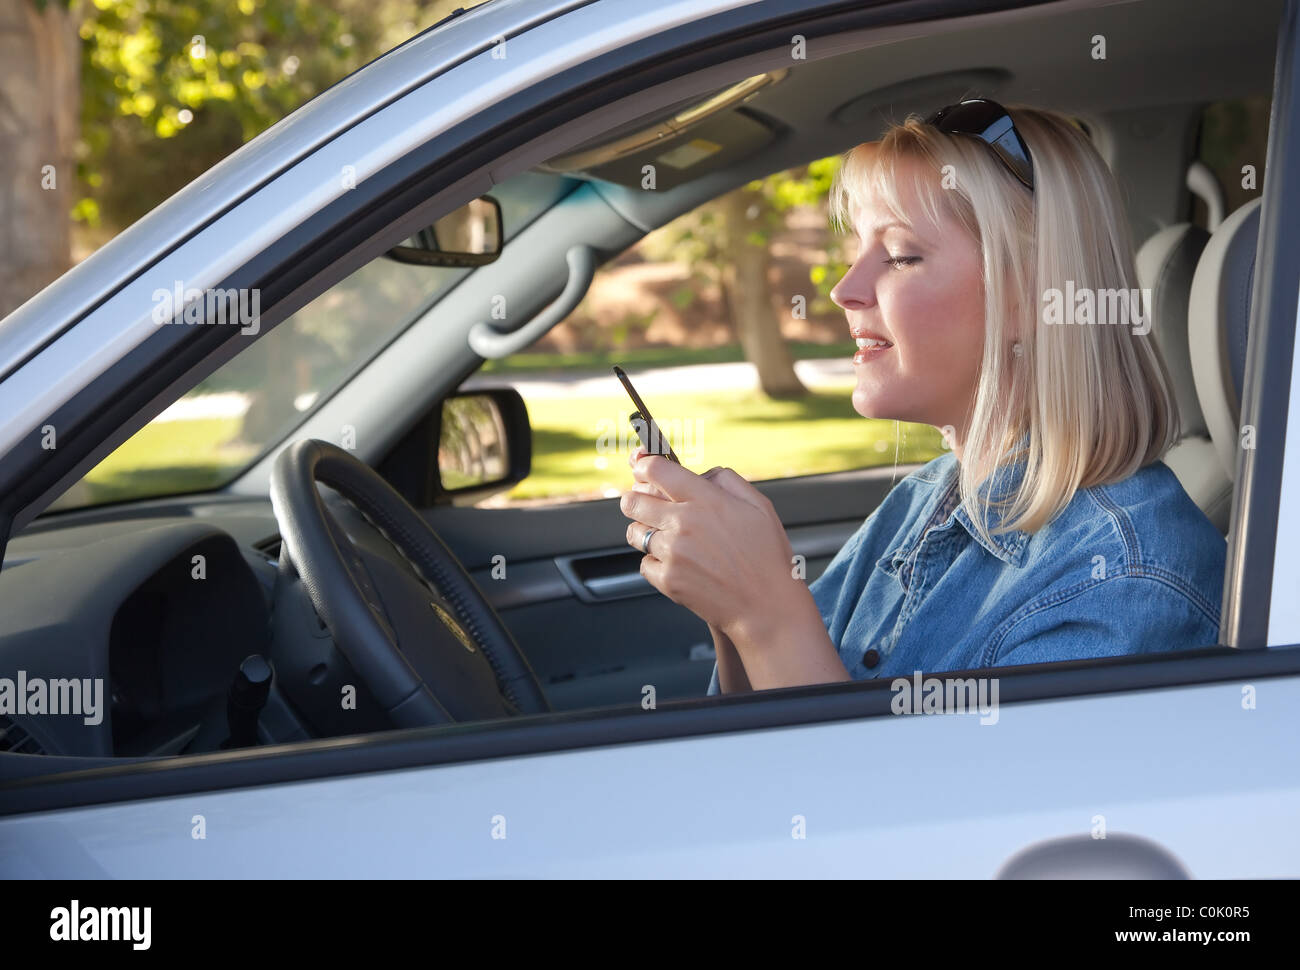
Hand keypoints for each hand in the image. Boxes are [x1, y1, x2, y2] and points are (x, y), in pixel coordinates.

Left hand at [619, 447, 802, 640]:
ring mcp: (672, 552)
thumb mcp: (759, 506)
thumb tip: (703, 474)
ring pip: (635, 532)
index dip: (644, 467)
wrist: (766, 607)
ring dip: (644, 531)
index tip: (643, 469)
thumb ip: (728, 480)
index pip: (656, 470)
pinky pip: (644, 563)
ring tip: (666, 538)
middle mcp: (683, 522)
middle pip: (633, 501)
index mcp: (705, 500)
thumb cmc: (767, 558)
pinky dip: (655, 563)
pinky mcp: (667, 579)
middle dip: (635, 499)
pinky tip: (677, 564)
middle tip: (643, 503)